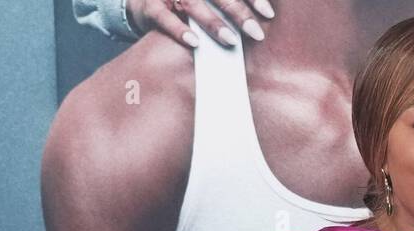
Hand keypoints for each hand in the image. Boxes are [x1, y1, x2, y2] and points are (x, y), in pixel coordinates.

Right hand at [127, 0, 273, 47]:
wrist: (144, 2)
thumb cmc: (185, 4)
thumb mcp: (207, 1)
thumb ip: (226, 6)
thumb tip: (259, 24)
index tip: (269, 13)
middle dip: (238, 12)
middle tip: (257, 33)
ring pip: (192, 4)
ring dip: (213, 23)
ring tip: (231, 41)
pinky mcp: (149, 6)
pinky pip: (163, 17)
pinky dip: (178, 29)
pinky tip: (194, 42)